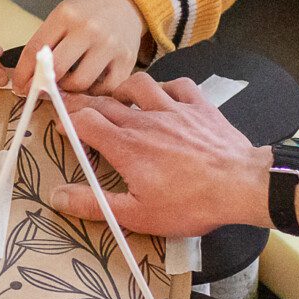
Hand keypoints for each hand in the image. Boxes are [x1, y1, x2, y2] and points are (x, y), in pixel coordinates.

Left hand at [16, 0, 145, 93]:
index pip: (36, 50)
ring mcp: (110, 45)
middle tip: (40, 90)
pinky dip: (94, 93)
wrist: (125, 1)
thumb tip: (27, 78)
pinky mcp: (128, 60)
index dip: (23, 73)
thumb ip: (46, 42)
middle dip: (43, 85)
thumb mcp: (62, 14)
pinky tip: (89, 84)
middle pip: (57, 69)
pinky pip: (105, 90)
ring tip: (67, 82)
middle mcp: (89, 29)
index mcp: (66, 15)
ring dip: (69, 89)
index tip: (19, 85)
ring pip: (80, 83)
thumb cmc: (88, 10)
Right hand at [38, 74, 270, 236]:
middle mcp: (144, 119)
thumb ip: (95, 204)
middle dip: (85, 102)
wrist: (241, 185)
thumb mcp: (137, 215)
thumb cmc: (190, 203)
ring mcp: (174, 108)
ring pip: (139, 84)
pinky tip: (164, 98)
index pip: (84, 121)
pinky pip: (178, 85)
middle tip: (76, 107)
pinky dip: (166, 87)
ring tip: (119, 99)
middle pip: (105, 101)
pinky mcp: (200, 106)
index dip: (67, 120)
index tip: (61, 126)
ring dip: (123, 89)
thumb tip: (56, 196)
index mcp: (125, 145)